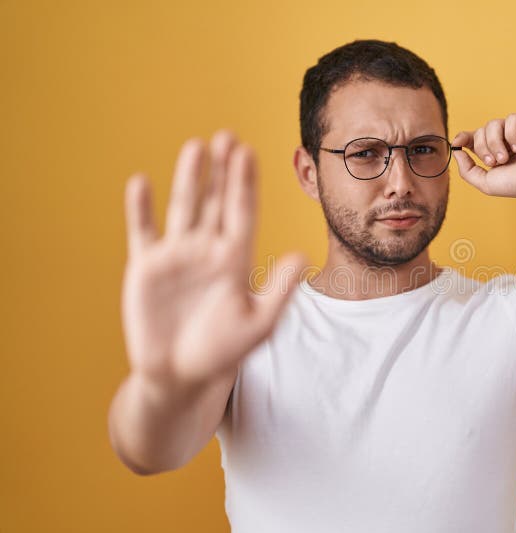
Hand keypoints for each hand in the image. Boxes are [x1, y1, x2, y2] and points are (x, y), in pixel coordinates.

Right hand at [122, 130, 306, 390]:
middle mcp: (207, 249)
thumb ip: (279, 290)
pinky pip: (143, 231)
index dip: (245, 183)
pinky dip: (141, 208)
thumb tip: (303, 257)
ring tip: (195, 147)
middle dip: (222, 170)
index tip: (249, 152)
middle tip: (227, 136)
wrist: (181, 375)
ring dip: (189, 179)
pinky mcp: (146, 266)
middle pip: (216, 201)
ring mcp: (176, 254)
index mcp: (236, 258)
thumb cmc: (223, 351)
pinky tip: (141, 181)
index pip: (243, 212)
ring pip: (184, 207)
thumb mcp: (258, 324)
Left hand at [452, 113, 515, 205]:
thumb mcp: (485, 182)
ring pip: (493, 124)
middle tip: (496, 162)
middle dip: (483, 147)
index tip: (457, 142)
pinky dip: (511, 133)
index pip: (474, 138)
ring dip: (495, 142)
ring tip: (506, 157)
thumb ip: (467, 169)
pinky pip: (512, 118)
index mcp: (494, 152)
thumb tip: (456, 150)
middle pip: (481, 131)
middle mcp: (505, 140)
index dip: (463, 137)